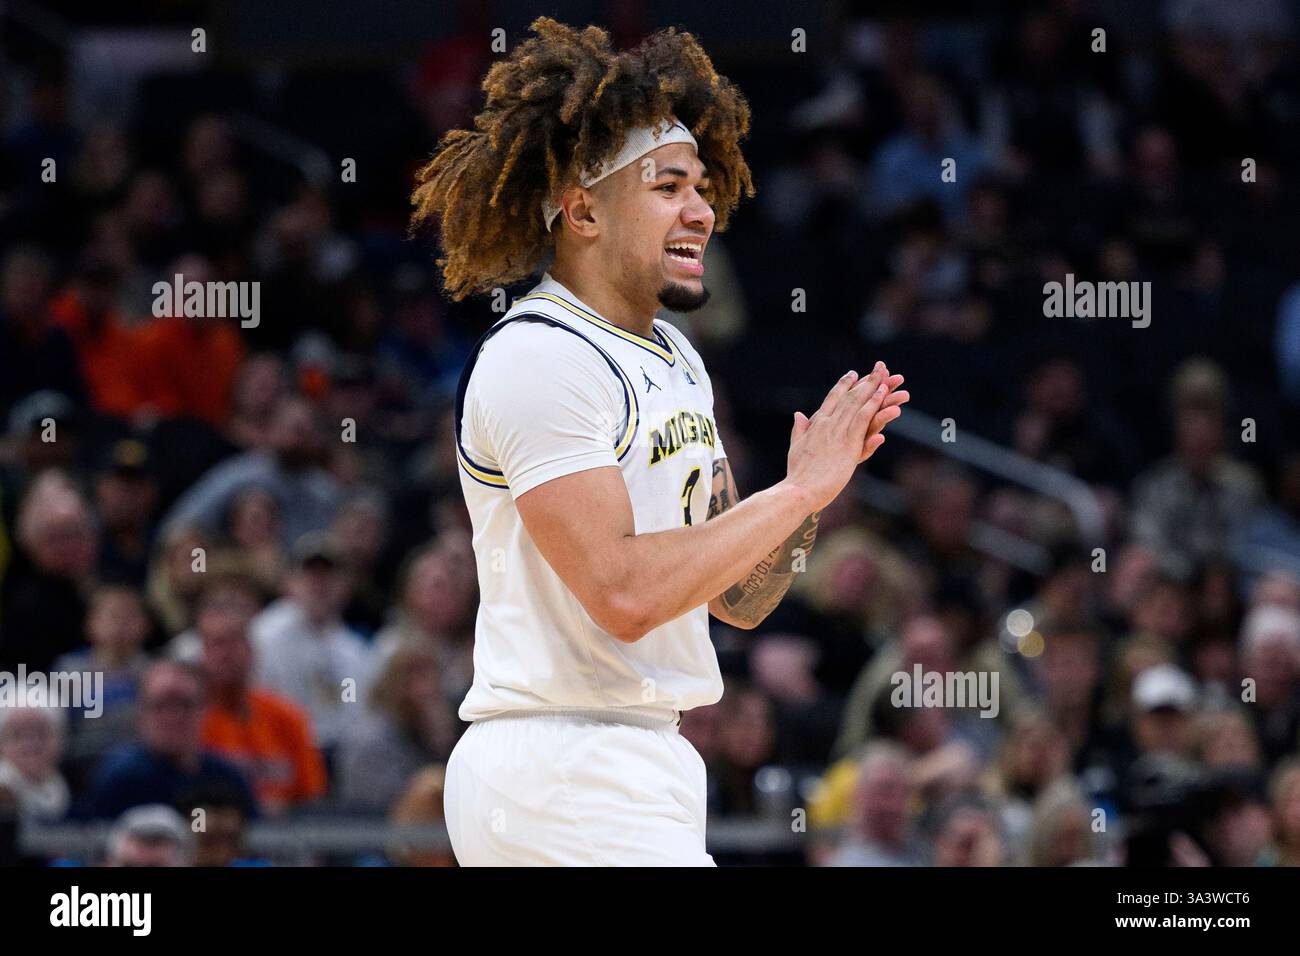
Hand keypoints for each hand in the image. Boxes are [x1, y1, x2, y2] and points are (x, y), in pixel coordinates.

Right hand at [784, 362, 908, 511]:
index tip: (852, 374)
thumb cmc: (797, 474)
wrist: (799, 490)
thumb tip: (798, 414)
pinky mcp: (849, 443)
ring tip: (885, 375)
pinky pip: (863, 419)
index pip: (831, 400)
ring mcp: (838, 432)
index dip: (843, 386)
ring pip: (857, 404)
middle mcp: (827, 424)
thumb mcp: (796, 447)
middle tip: (877, 367)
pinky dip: (873, 404)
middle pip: (848, 398)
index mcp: (815, 425)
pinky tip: (883, 394)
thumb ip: (799, 429)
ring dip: (872, 388)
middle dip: (864, 382)